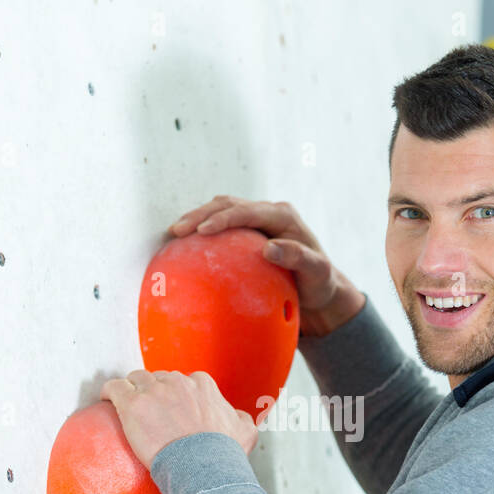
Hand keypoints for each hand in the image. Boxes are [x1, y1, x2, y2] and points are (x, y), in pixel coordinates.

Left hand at [100, 369, 257, 469]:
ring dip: (132, 389)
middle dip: (155, 392)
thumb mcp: (245, 432)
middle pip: (159, 379)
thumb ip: (241, 419)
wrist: (203, 466)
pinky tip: (107, 400)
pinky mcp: (132, 404)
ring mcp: (153, 391)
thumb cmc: (223, 453)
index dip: (176, 394)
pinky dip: (110, 392)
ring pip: (136, 379)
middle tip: (151, 412)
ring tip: (128, 405)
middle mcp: (177, 382)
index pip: (184, 381)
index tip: (172, 408)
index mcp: (202, 385)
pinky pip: (114, 388)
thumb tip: (238, 417)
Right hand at [167, 195, 364, 335]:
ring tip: (174, 234)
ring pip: (220, 210)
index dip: (223, 218)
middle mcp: (268, 213)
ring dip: (196, 219)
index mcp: (283, 216)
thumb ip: (298, 258)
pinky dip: (202, 233)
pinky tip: (183, 248)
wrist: (319, 289)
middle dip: (200, 214)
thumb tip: (269, 248)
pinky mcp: (247, 233)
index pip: (247, 211)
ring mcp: (256, 221)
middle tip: (177, 230)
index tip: (202, 231)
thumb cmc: (319, 283)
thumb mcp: (317, 272)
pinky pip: (221, 228)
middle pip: (228, 204)